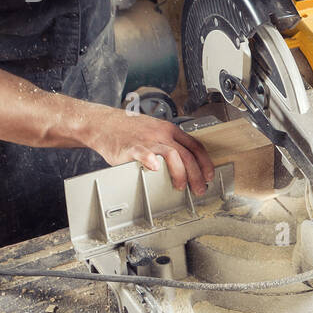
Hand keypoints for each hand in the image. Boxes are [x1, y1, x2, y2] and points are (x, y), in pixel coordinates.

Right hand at [83, 108, 213, 194]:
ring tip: (181, 186)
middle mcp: (161, 134)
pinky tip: (154, 168)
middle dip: (196, 174)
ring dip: (180, 172)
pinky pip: (142, 152)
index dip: (205, 162)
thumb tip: (185, 162)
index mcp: (169, 130)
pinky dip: (149, 160)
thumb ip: (169, 144)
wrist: (103, 123)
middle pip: (186, 154)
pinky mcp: (131, 147)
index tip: (209, 175)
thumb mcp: (154, 131)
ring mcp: (147, 140)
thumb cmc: (128, 130)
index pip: (195, 146)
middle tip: (199, 189)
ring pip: (171, 154)